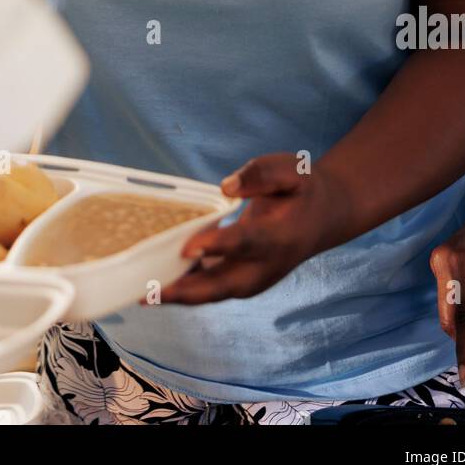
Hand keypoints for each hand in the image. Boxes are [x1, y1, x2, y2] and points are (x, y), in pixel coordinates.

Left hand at [157, 153, 337, 305]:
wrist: (324, 217)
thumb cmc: (303, 189)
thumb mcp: (292, 170)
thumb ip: (261, 174)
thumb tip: (226, 187)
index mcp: (280, 236)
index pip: (245, 243)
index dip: (217, 246)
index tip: (188, 247)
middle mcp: (266, 266)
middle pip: (222, 284)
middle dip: (184, 290)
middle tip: (148, 290)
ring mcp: (255, 279)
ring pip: (212, 293)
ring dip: (178, 295)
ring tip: (141, 293)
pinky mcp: (243, 281)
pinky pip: (210, 289)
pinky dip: (183, 288)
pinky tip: (154, 281)